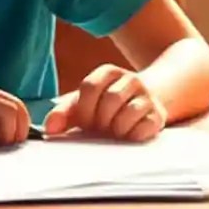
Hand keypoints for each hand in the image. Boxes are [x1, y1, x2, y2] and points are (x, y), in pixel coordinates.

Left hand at [42, 64, 167, 141]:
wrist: (144, 103)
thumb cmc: (106, 106)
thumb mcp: (84, 105)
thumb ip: (64, 113)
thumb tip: (49, 129)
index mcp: (107, 72)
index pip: (90, 86)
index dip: (84, 109)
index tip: (85, 122)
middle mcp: (129, 79)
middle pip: (110, 99)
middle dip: (101, 120)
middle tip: (100, 129)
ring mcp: (146, 95)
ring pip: (128, 113)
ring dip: (117, 128)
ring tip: (114, 132)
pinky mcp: (158, 114)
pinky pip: (145, 126)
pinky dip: (133, 135)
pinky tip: (128, 135)